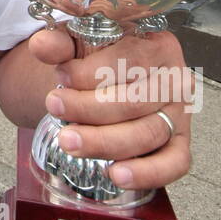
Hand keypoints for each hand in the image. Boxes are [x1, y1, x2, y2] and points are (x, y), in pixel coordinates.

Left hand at [26, 25, 193, 191]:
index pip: (128, 60)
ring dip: (104, 141)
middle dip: (89, 108)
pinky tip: (116, 174)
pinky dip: (147, 172)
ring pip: (147, 133)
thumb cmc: (99, 63)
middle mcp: (174, 81)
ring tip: (70, 141)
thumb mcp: (78, 46)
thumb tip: (41, 45)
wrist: (108, 84)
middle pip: (135, 100)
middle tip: (55, 107)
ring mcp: (179, 115)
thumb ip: (60, 44)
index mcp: (157, 46)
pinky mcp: (178, 145)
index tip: (61, 76)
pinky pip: (174, 163)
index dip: (90, 72)